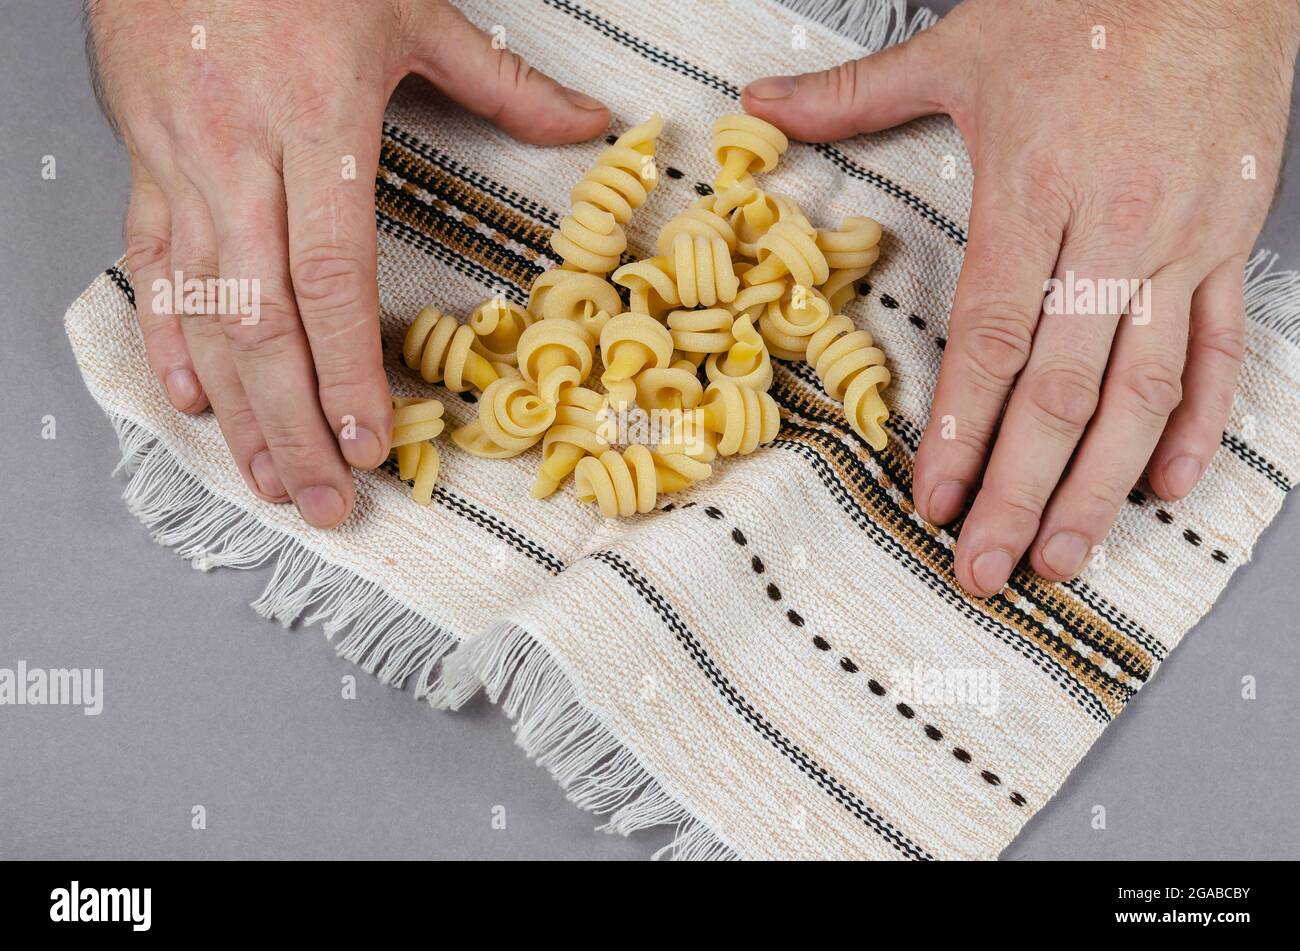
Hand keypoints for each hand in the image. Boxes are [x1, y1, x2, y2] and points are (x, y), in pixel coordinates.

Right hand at [88, 0, 608, 526]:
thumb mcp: (409, 9)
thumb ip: (501, 81)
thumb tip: (587, 124)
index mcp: (318, 122)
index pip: (332, 274)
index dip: (347, 368)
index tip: (366, 440)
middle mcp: (242, 157)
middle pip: (264, 320)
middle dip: (293, 425)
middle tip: (324, 499)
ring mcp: (183, 164)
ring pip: (203, 311)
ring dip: (236, 408)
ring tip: (267, 478)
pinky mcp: (143, 162)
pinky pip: (150, 268)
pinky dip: (169, 339)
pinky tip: (193, 400)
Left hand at [743, 0, 1298, 595]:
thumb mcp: (962, 44)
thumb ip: (857, 94)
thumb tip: (760, 104)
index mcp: (1034, 189)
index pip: (992, 340)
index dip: (963, 431)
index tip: (936, 501)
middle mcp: (1114, 229)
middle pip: (1063, 389)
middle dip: (1022, 491)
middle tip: (991, 568)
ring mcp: (1184, 240)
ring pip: (1144, 388)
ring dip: (1101, 484)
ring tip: (1065, 556)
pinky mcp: (1234, 238)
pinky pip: (1221, 348)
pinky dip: (1197, 422)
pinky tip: (1163, 484)